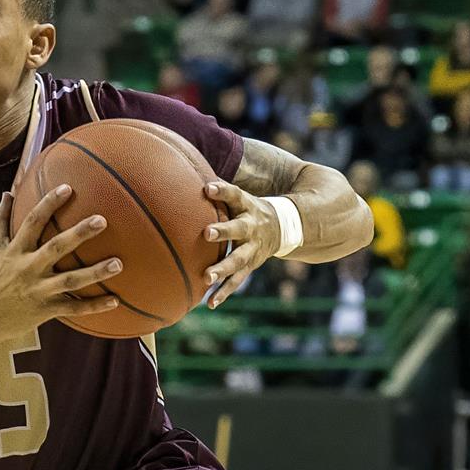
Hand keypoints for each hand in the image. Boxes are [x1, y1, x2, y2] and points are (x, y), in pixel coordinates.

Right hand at [0, 185, 119, 342]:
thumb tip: (6, 194)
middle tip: (102, 220)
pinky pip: (74, 308)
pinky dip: (94, 306)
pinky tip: (115, 301)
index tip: (68, 188)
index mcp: (16, 251)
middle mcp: (28, 269)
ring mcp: (38, 290)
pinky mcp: (46, 310)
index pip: (33, 222)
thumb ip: (1, 221)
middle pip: (57, 248)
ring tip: (119, 264)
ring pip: (71, 280)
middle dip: (79, 234)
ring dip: (96, 272)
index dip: (49, 204)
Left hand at [200, 179, 283, 307]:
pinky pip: (237, 281)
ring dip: (222, 269)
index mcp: (247, 206)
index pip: (235, 195)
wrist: (283, 227)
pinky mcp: (251, 266)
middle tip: (206, 233)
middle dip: (224, 232)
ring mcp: (253, 249)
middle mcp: (252, 227)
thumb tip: (185, 166)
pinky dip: (224, 292)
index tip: (207, 188)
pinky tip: (210, 303)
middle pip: (239, 229)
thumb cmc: (248, 208)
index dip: (222, 190)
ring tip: (206, 277)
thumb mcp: (239, 196)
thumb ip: (218, 189)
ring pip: (238, 260)